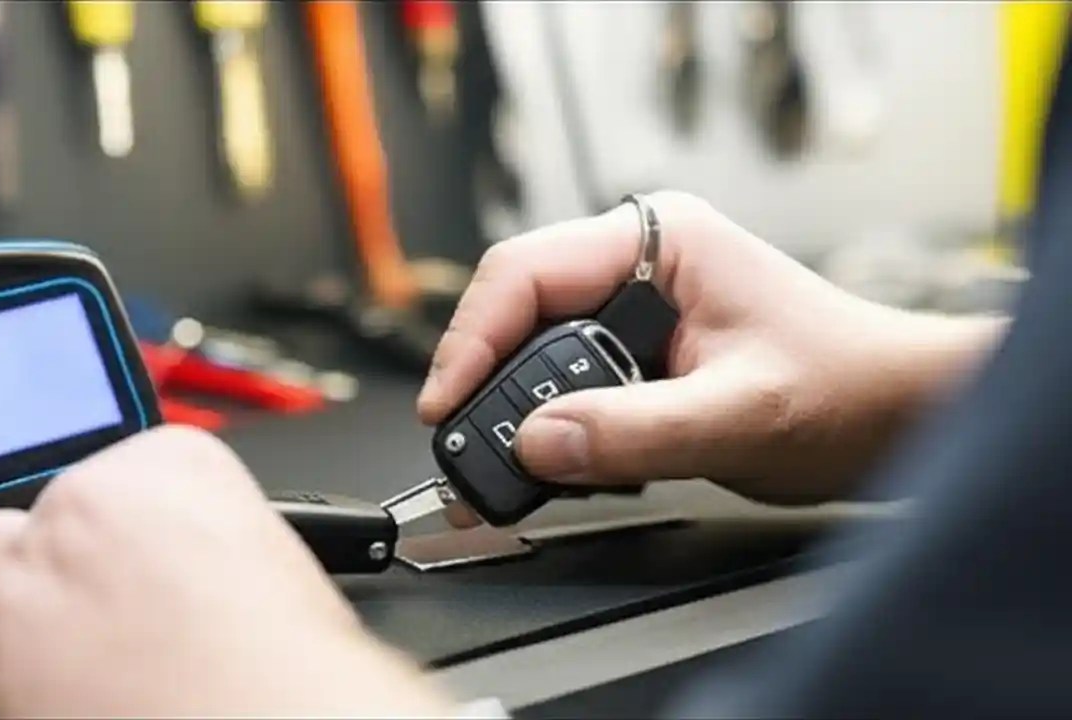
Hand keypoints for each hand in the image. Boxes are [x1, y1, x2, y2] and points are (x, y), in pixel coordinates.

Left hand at [0, 426, 456, 718]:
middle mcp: (93, 500)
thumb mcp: (281, 565)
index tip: (172, 554)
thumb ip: (222, 538)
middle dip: (91, 551)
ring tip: (69, 630)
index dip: (161, 519)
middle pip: (67, 502)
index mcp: (176, 465)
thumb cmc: (293, 667)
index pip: (147, 462)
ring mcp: (30, 567)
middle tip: (133, 609)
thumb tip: (212, 568)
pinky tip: (10, 657)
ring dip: (25, 579)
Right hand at [419, 192, 1001, 506]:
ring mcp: (639, 308)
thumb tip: (537, 442)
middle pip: (519, 310)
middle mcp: (640, 264)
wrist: (899, 417)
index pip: (526, 272)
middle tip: (463, 445)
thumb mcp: (739, 415)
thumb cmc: (848, 387)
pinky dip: (551, 425)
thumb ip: (635, 430)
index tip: (448, 403)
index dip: (473, 339)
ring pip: (536, 350)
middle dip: (484, 379)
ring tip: (498, 464)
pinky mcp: (642, 354)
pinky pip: (569, 382)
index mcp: (659, 240)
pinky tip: (549, 459)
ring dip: (514, 407)